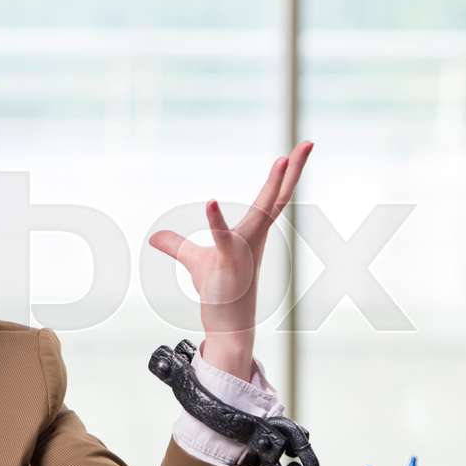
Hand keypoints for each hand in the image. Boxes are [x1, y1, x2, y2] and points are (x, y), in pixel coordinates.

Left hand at [148, 141, 312, 380]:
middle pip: (278, 196)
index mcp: (253, 231)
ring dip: (273, 186)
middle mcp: (256, 236)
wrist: (227, 323)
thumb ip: (177, 245)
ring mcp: (246, 248)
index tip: (295, 150)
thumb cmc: (218, 291)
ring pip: (264, 211)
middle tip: (309, 142)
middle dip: (294, 169)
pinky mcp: (229, 262)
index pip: (273, 197)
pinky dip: (215, 220)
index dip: (285, 173)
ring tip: (282, 159)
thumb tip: (156, 237)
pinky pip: (223, 238)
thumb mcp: (194, 261)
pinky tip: (209, 202)